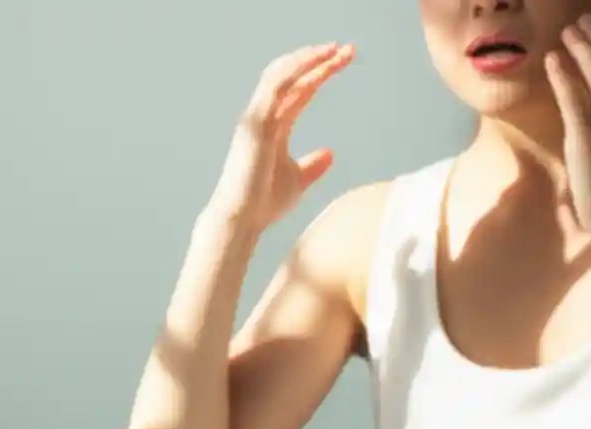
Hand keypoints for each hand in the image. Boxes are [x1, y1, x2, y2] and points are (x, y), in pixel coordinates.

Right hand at [203, 43, 354, 236]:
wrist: (242, 218)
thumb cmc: (264, 204)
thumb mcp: (297, 181)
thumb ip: (313, 165)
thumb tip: (330, 152)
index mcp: (274, 128)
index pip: (300, 92)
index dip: (321, 73)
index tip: (345, 60)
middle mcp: (263, 117)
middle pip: (292, 78)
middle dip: (318, 60)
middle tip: (348, 49)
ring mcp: (256, 118)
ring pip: (281, 75)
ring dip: (308, 58)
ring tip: (335, 49)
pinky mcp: (254, 122)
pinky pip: (275, 86)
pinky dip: (295, 69)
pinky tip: (316, 61)